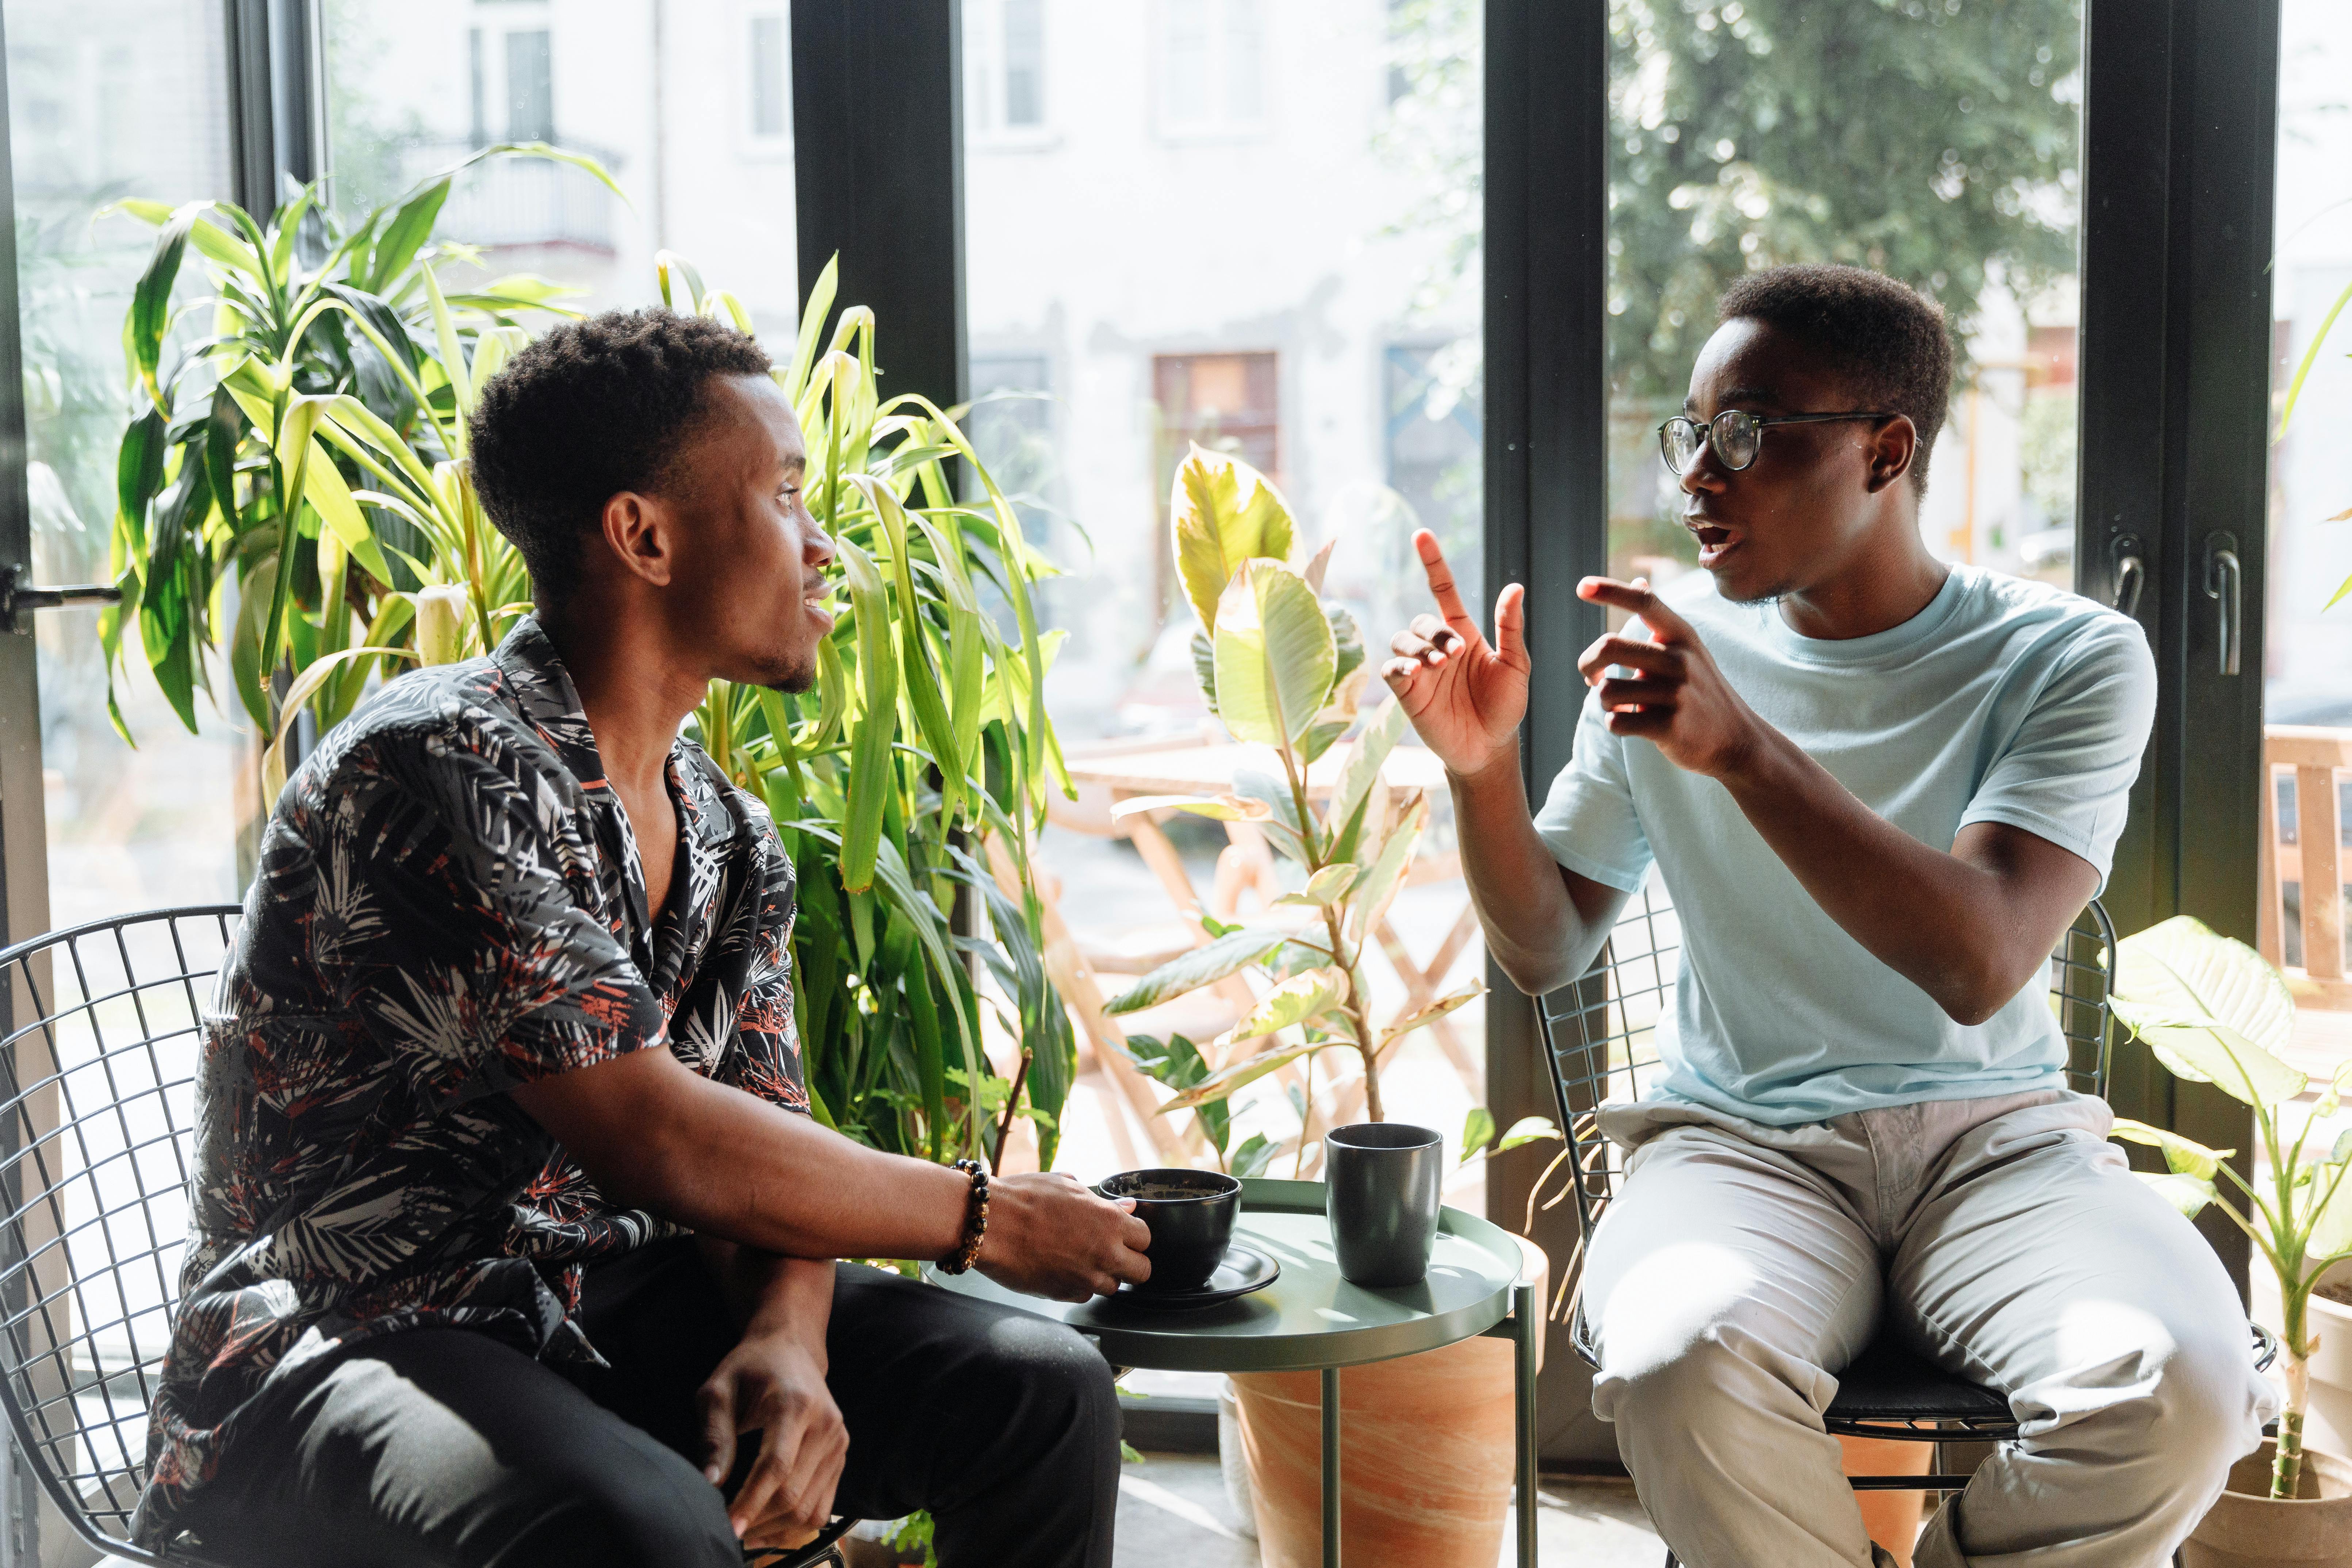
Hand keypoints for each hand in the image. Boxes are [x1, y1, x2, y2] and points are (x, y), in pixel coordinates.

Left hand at [698, 1328, 848, 1544]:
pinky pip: (822, 1507)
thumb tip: (712, 1482)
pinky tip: (769, 1524)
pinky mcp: (841, 1454)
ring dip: (775, 1530)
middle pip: (794, 1494)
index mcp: (795, 1404)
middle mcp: (825, 1424)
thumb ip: (714, 1435)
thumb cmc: (748, 1368)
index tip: (728, 1527)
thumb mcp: (718, 1390)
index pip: (776, 1466)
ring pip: (810, 1508)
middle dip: (758, 1521)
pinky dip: (795, 1525)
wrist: (790, 1348)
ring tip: (745, 1532)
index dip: (751, 1502)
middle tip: (727, 1532)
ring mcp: (838, 1441)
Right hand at [979, 1171, 1152, 1300]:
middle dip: (1131, 1263)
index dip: (1135, 1236)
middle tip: (1114, 1254)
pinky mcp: (1064, 1295)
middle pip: (1142, 1271)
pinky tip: (1061, 1268)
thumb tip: (1124, 1207)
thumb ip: (1101, 1201)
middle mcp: (1105, 1253)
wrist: (989, 1224)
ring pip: (1113, 1287)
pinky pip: (1083, 1295)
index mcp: (1110, 1221)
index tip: (1125, 1234)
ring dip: (1102, 1276)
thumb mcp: (1067, 1186)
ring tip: (1080, 1259)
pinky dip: (1077, 1286)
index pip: (1146, 1238)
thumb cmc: (1023, 1198)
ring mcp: (1086, 1278)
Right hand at [1380, 530, 1529, 780]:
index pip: (1442, 590)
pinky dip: (1400, 667)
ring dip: (1418, 647)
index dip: (1432, 563)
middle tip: (1455, 654)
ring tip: (1439, 665)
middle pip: (1421, 620)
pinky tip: (1417, 673)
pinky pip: (1391, 670)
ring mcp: (1420, 670)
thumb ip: (1510, 627)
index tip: (1422, 535)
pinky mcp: (1407, 693)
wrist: (1490, 748)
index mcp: (1463, 634)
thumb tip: (1515, 586)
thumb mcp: (1515, 665)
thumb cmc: (1504, 707)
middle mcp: (1438, 647)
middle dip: (1435, 632)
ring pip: (1402, 640)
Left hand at [1574, 577, 1762, 778]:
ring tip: (1623, 706)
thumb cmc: (1701, 691)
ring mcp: (1677, 694)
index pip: (1645, 603)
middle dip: (1587, 663)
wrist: (1736, 740)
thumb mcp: (1688, 649)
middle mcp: (1680, 659)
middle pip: (1609, 646)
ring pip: (1607, 690)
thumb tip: (1638, 579)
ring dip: (1604, 701)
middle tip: (1590, 676)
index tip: (1581, 586)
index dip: (1611, 591)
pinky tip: (1631, 724)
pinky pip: (1616, 722)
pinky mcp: (1670, 726)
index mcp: (1682, 636)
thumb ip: (1659, 619)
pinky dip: (1615, 724)